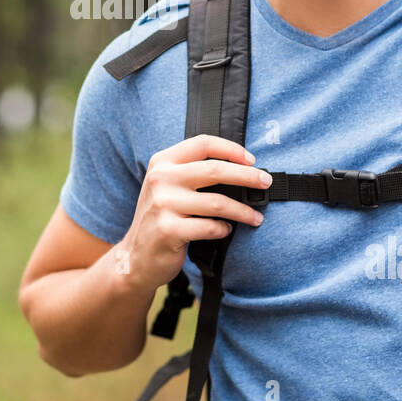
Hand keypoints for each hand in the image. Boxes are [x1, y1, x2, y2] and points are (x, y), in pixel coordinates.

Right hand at [118, 134, 269, 291]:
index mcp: (162, 162)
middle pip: (214, 170)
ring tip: (256, 217)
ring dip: (243, 210)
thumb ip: (192, 172)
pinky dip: (224, 229)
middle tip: (266, 182)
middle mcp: (160, 179)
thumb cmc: (161, 218)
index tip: (251, 159)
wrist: (136, 256)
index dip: (231, 149)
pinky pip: (210, 227)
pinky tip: (226, 230)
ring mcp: (163, 204)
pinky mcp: (168, 230)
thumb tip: (241, 167)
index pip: (202, 143)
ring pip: (217, 202)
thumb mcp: (167, 186)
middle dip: (247, 176)